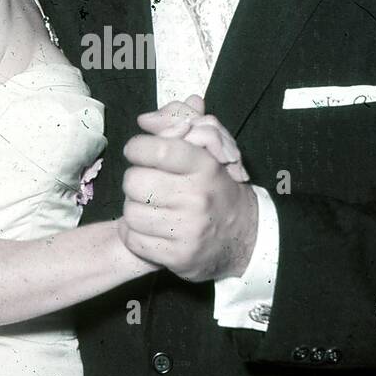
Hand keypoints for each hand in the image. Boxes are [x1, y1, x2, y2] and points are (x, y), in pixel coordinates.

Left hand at [119, 111, 258, 281]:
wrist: (244, 236)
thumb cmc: (218, 188)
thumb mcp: (209, 150)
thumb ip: (180, 124)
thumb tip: (146, 119)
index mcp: (205, 167)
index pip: (158, 150)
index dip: (138, 147)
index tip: (137, 151)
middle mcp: (197, 198)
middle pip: (135, 182)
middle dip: (136, 180)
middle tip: (147, 184)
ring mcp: (187, 230)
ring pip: (130, 212)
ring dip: (134, 208)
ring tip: (149, 207)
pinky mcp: (177, 256)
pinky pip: (134, 239)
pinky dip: (134, 234)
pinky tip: (148, 227)